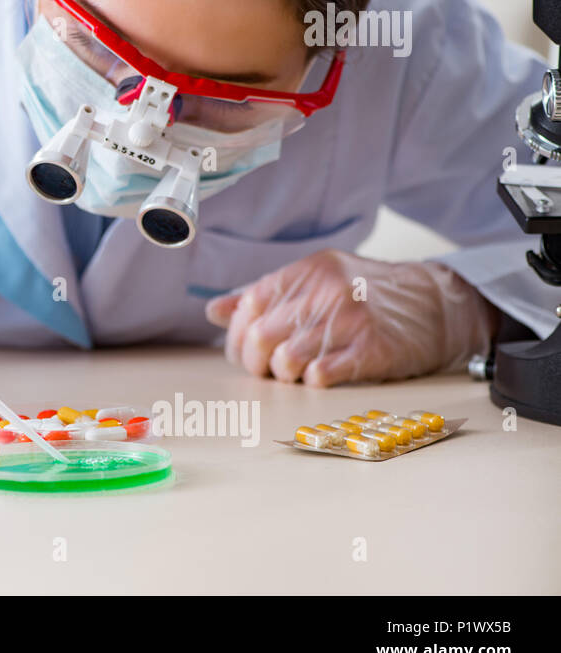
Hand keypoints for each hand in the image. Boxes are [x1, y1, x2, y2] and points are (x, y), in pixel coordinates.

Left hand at [204, 249, 496, 385]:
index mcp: (307, 271)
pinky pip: (320, 374)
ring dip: (283, 375)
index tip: (243, 352)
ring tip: (295, 374)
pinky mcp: (372, 349)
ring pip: (285, 359)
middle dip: (255, 362)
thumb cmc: (368, 296)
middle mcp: (325, 292)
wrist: (437, 305)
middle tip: (267, 371)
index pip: (248, 306)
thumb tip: (215, 311)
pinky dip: (311, 381)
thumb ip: (265, 295)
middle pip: (260, 336)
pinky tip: (320, 376)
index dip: (236, 336)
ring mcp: (350, 320)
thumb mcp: (316, 282)